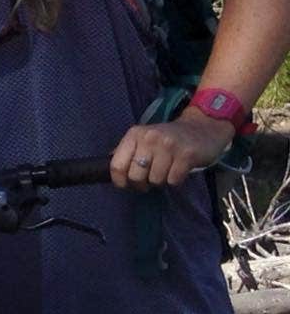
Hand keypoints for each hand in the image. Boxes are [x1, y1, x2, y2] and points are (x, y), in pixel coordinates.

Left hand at [110, 107, 235, 191]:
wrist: (203, 128)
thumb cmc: (169, 138)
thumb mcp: (144, 139)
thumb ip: (128, 152)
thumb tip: (109, 170)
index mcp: (135, 134)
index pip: (116, 165)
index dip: (119, 180)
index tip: (126, 185)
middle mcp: (149, 138)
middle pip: (135, 176)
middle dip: (142, 184)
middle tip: (150, 179)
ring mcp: (168, 145)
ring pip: (155, 180)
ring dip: (160, 181)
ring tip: (167, 171)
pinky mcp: (186, 155)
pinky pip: (173, 181)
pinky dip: (175, 181)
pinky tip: (178, 170)